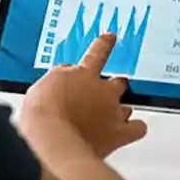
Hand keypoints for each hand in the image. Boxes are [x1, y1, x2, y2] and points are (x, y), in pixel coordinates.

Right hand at [24, 32, 148, 157]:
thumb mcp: (42, 88)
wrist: (52, 141)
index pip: (97, 52)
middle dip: (113, 87)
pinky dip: (135, 129)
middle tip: (105, 93)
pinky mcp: (118, 133)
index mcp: (82, 75)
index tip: (110, 37)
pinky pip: (137, 128)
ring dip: (120, 111)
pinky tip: (131, 130)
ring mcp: (113, 111)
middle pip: (117, 83)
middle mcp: (102, 90)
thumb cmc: (42, 117)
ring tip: (110, 120)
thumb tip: (65, 77)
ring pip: (126, 106)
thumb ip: (58, 80)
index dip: (105, 44)